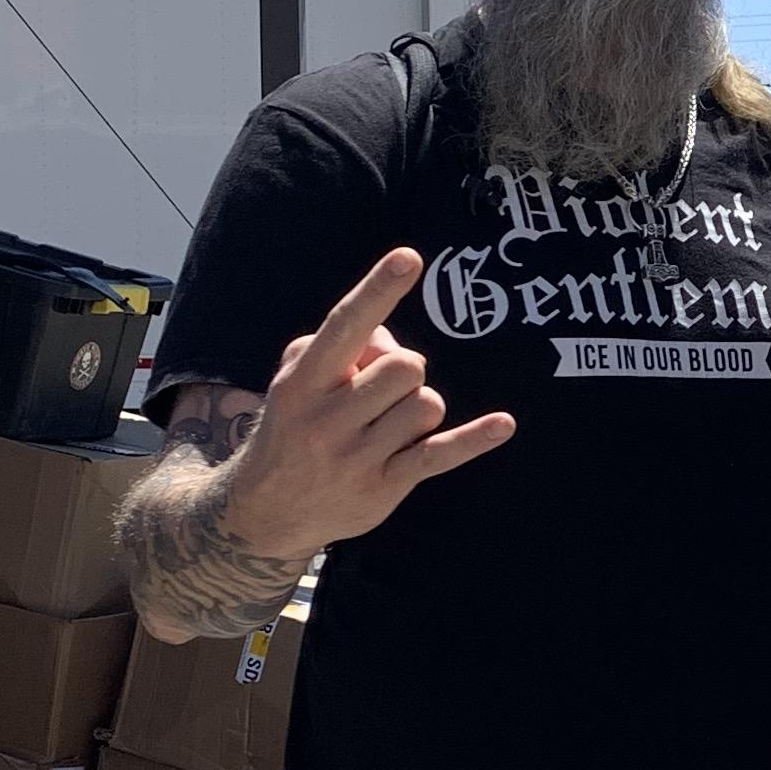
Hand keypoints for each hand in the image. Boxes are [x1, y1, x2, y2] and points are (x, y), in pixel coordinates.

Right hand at [229, 247, 513, 559]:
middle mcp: (326, 419)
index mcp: (303, 381)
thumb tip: (390, 336)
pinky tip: (503, 425)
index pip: (346, 325)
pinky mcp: (383, 487)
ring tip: (387, 426)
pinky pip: (440, 454)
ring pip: (426, 405)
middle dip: (405, 371)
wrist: (267, 511)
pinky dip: (474, 439)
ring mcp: (356, 457)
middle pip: (405, 367)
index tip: (409, 258)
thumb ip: (343, 342)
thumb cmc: (296, 426)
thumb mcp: (299, 378)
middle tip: (381, 393)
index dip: (378, 290)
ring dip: (418, 408)